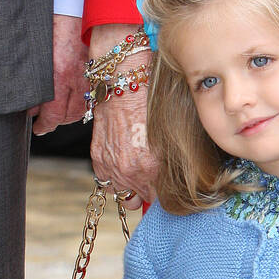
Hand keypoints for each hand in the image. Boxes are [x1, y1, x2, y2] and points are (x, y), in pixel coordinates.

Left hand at [27, 13, 87, 134]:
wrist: (69, 3)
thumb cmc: (47, 25)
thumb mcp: (35, 57)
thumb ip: (32, 82)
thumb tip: (30, 104)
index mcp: (59, 76)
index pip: (53, 116)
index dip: (44, 126)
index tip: (37, 129)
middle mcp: (77, 80)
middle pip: (68, 116)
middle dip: (55, 121)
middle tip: (42, 120)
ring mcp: (88, 75)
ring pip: (82, 109)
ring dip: (68, 115)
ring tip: (56, 113)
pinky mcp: (95, 70)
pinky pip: (91, 96)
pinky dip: (81, 104)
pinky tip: (73, 101)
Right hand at [88, 22, 159, 207]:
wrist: (122, 78)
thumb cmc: (150, 99)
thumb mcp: (170, 133)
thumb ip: (174, 161)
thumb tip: (180, 179)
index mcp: (153, 167)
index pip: (164, 200)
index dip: (169, 195)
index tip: (171, 190)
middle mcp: (131, 171)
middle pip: (146, 199)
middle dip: (152, 191)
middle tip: (156, 179)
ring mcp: (112, 166)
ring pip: (125, 196)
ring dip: (133, 188)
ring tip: (139, 174)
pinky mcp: (98, 159)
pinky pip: (107, 183)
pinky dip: (115, 178)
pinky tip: (123, 165)